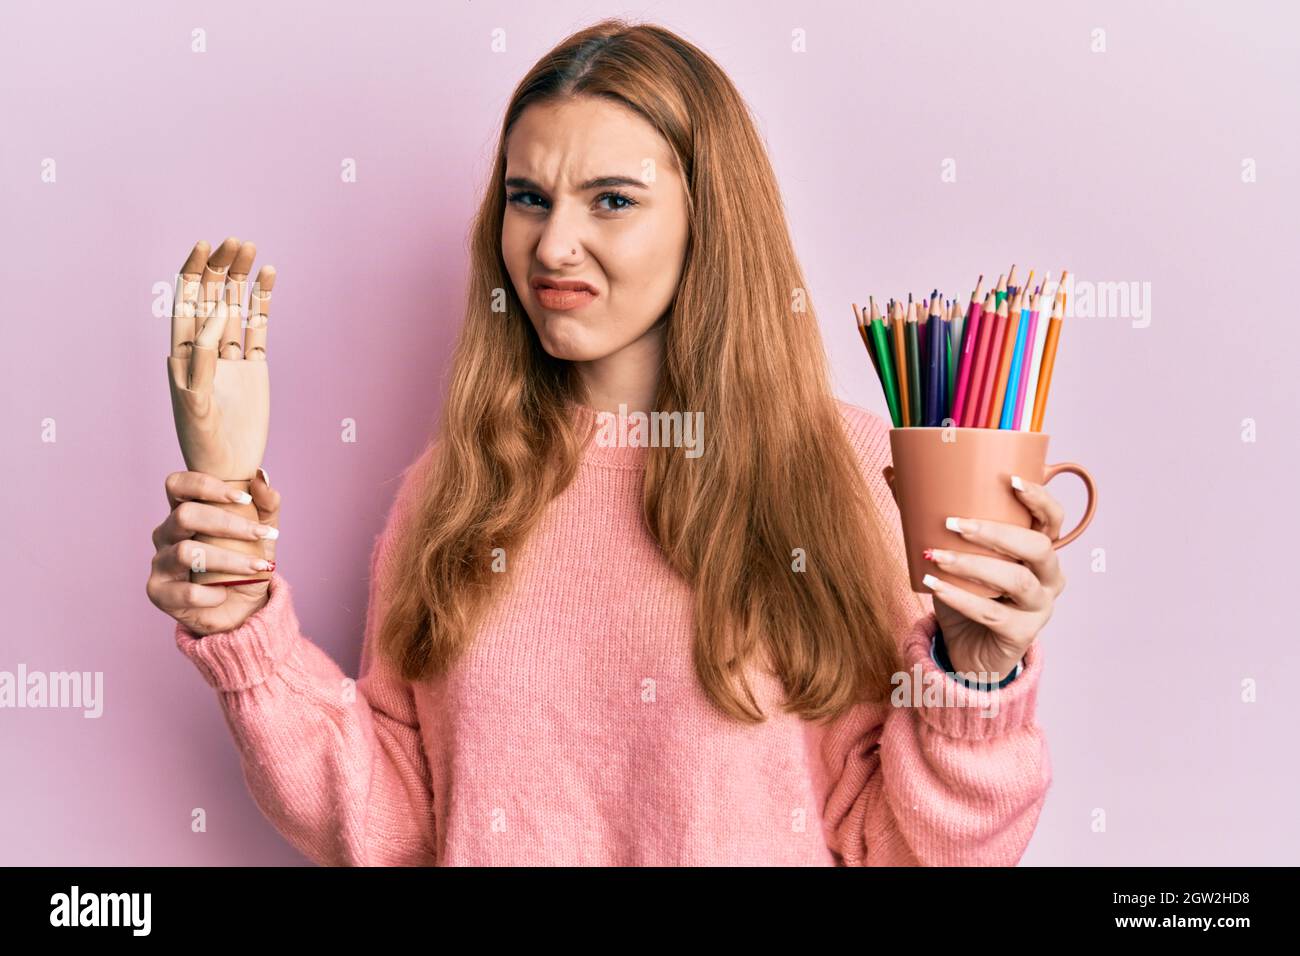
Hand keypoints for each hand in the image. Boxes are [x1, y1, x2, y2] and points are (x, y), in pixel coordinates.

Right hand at [147, 469, 281, 635]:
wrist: (242, 609)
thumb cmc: (246, 564)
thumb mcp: (263, 534)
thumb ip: (266, 506)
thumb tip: (262, 478)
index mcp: (186, 512)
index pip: (178, 484)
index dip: (206, 486)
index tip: (244, 498)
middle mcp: (167, 534)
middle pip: (184, 515)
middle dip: (228, 524)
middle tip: (261, 535)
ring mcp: (160, 563)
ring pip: (187, 553)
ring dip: (230, 560)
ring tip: (258, 567)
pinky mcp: (158, 593)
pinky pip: (187, 591)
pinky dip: (214, 594)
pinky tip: (224, 594)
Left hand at [167, 237, 273, 480]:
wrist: (227, 466)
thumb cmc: (203, 440)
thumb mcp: (196, 400)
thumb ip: (203, 358)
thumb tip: (216, 316)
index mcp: (183, 351)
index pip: (187, 301)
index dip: (193, 272)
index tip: (204, 246)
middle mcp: (206, 347)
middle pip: (212, 296)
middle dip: (220, 267)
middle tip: (234, 242)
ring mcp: (232, 355)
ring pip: (237, 306)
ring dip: (242, 277)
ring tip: (252, 249)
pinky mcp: (255, 365)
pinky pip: (259, 326)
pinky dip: (264, 301)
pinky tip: (268, 277)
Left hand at [921, 476, 1067, 680]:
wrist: (969, 649)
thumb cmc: (968, 594)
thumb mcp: (954, 552)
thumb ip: (930, 515)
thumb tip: (893, 472)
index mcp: (1040, 550)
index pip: (1053, 519)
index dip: (1039, 498)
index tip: (1009, 480)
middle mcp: (1050, 577)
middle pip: (1038, 547)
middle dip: (996, 532)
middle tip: (953, 523)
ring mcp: (1039, 608)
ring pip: (1017, 581)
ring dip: (973, 565)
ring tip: (936, 555)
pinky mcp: (1021, 636)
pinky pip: (993, 614)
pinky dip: (960, 597)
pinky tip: (934, 586)